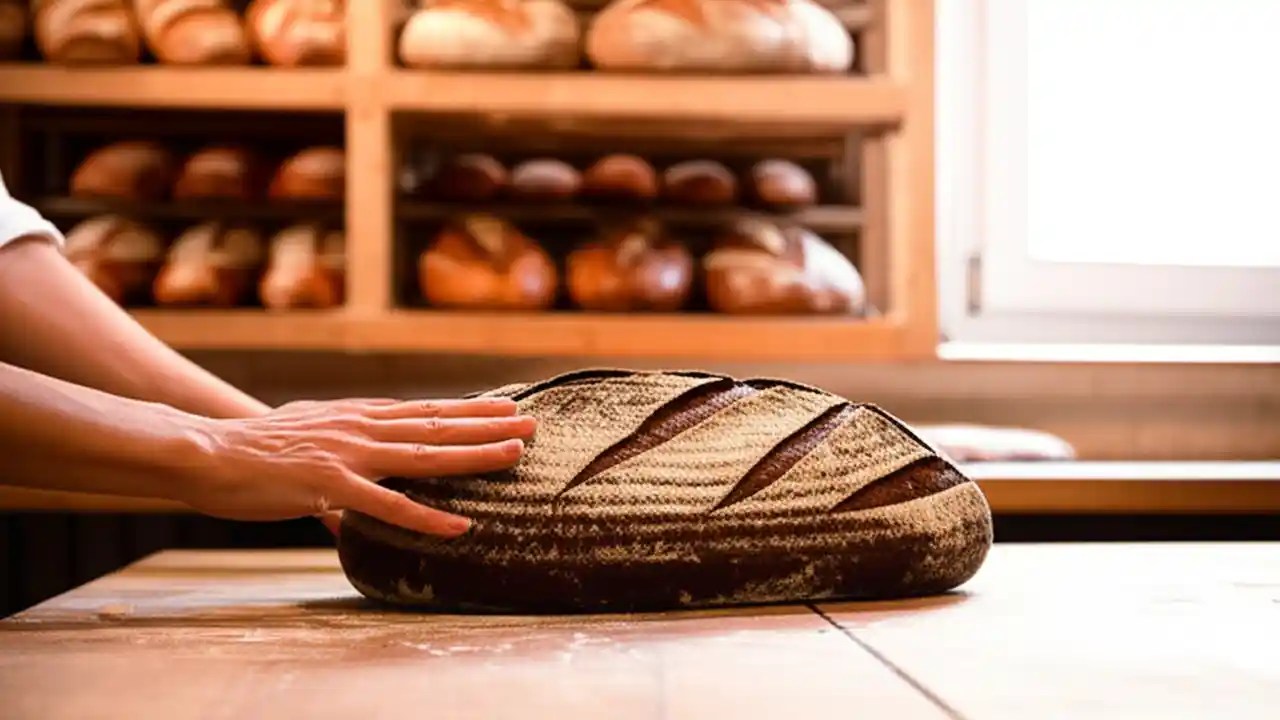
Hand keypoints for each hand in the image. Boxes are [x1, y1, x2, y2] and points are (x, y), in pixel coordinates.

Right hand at [182, 396, 534, 537]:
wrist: (205, 450)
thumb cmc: (251, 451)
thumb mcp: (305, 438)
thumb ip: (338, 455)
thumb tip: (353, 485)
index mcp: (355, 415)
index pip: (423, 410)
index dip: (467, 409)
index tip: (504, 407)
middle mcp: (360, 428)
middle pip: (436, 423)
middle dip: (487, 423)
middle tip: (531, 423)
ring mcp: (347, 455)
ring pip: (424, 454)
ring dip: (473, 454)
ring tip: (514, 454)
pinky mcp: (329, 486)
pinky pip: (388, 506)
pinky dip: (426, 516)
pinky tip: (458, 525)